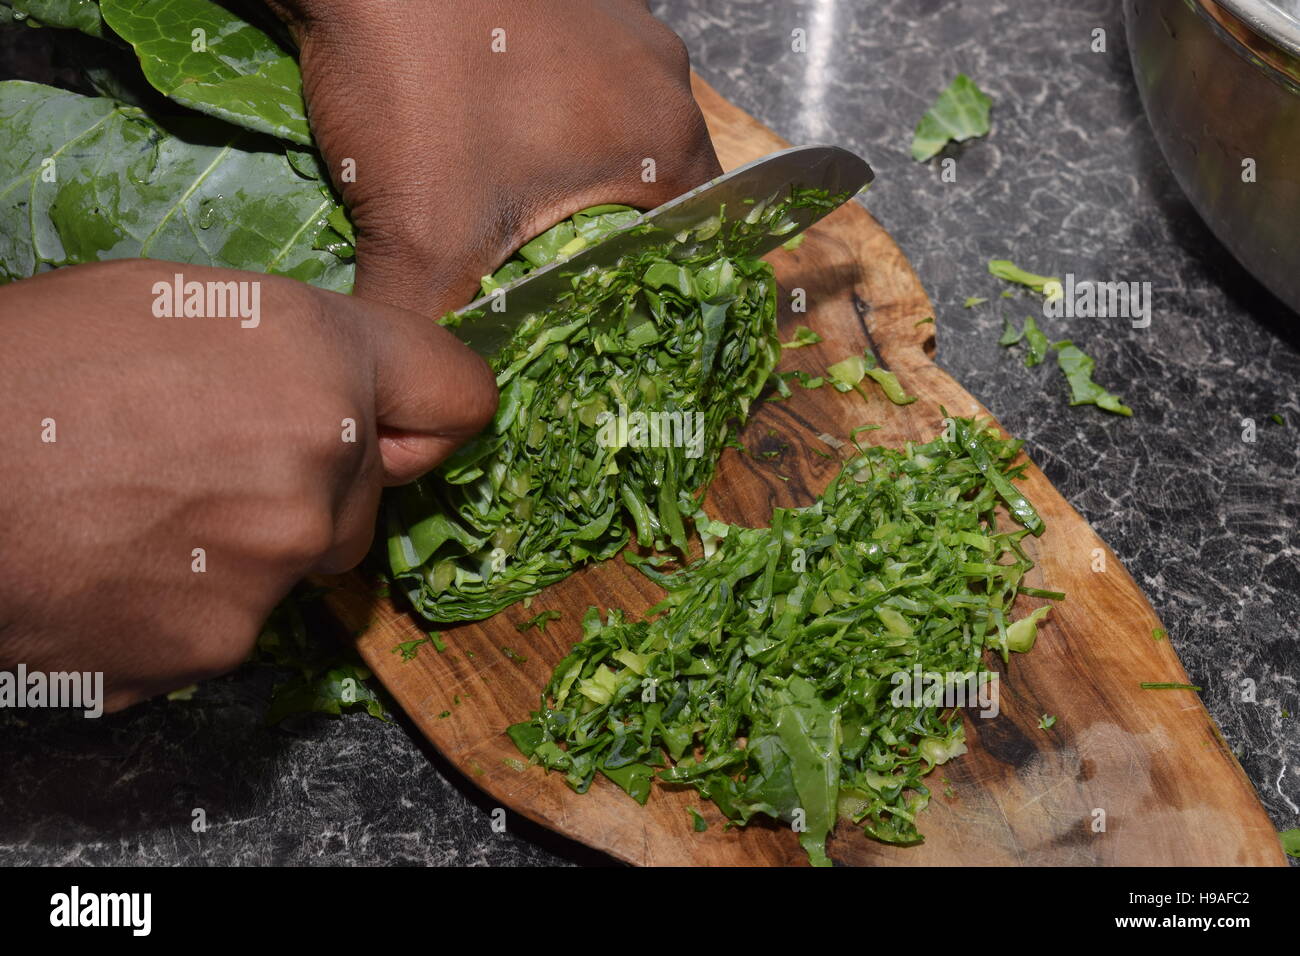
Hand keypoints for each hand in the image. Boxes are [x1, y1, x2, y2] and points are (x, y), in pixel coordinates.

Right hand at [0, 260, 495, 709]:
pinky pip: (239, 619)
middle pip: (372, 490)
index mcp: (317, 358)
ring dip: (255, 543)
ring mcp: (276, 563)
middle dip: (315, 480)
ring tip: (145, 510)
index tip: (406, 424)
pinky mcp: (221, 645)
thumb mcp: (171, 304)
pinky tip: (122, 565)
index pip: (460, 392)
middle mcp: (322, 463)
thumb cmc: (28, 366)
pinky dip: (195, 602)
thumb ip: (295, 349)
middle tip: (205, 460)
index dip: (431, 409)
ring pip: (305, 558)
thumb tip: (356, 398)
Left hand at [266, 0, 722, 312]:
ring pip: (613, 131)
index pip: (699, 247)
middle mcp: (662, 71)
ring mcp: (618, 19)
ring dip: (574, 175)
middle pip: (653, 191)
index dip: (658, 297)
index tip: (616, 329)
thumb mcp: (419, 238)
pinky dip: (545, 116)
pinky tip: (486, 132)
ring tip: (513, 211)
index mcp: (667, 136)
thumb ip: (428, 331)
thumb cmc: (417, 83)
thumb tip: (429, 389)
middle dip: (608, 239)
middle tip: (555, 282)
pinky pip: (575, 80)